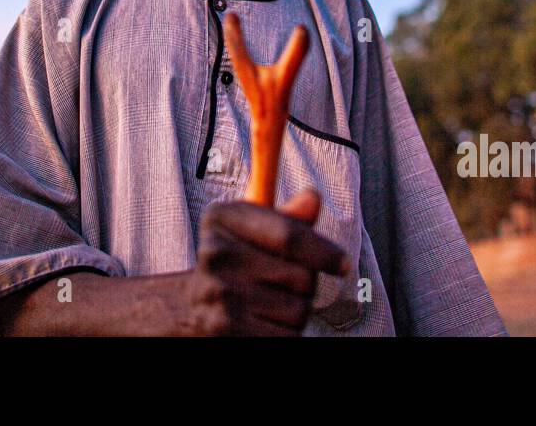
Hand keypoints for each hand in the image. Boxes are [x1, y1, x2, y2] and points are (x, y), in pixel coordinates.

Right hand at [186, 188, 346, 335]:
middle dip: (306, 286)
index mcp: (223, 218)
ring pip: (298, 311)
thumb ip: (287, 219)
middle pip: (302, 277)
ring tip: (272, 306)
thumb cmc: (235, 262)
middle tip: (286, 286)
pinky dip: (285, 335)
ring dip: (296, 313)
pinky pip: (285, 337)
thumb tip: (313, 198)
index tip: (344, 266)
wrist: (191, 306)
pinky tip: (265, 324)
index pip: (289, 235)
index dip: (324, 252)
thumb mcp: (253, 231)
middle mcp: (215, 252)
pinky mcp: (223, 329)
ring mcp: (217, 292)